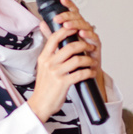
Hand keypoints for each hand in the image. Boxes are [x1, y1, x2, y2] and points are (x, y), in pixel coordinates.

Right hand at [27, 0, 103, 122]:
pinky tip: (91, 72)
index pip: (55, 37)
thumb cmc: (44, 86)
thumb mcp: (43, 66)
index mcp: (44, 57)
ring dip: (88, 59)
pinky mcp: (63, 83)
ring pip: (77, 60)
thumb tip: (49, 35)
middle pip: (70, 47)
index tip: (77, 28)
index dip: (67, 30)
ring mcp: (56, 73)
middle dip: (84, 45)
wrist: (40, 104)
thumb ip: (49, 53)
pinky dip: (89, 72)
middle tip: (90, 46)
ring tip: (92, 61)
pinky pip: (80, 74)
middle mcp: (49, 63)